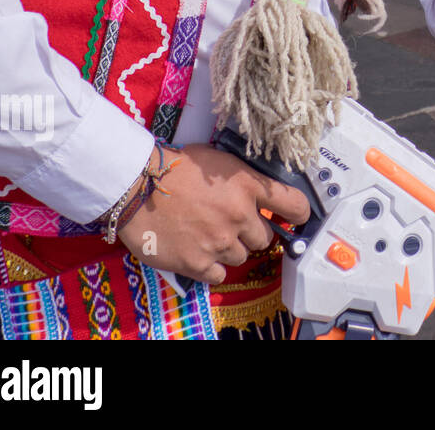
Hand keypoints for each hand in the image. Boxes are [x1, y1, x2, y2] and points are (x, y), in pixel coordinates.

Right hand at [116, 144, 309, 284]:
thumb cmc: (174, 167)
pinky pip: (219, 275)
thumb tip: (256, 188)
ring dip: (229, 250)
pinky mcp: (197, 263)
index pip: (295, 205)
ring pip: (241, 257)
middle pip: (264, 238)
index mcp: (248, 186)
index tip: (294, 218)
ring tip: (207, 236)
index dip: (298, 214)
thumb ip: (242, 178)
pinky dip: (211, 268)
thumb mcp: (219, 160)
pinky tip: (199, 254)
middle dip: (250, 233)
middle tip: (229, 225)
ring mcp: (219, 241)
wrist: (136, 185)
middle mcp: (240, 215)